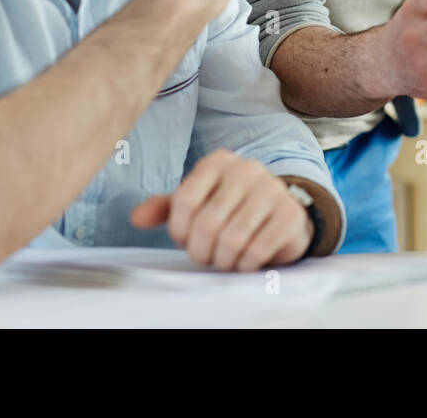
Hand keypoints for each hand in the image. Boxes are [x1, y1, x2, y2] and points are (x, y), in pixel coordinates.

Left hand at [129, 148, 312, 270]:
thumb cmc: (231, 209)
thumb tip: (136, 218)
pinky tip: (245, 260)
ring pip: (232, 239)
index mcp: (218, 162)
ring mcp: (272, 189)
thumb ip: (166, 208)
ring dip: (223, 260)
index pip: (184, 200)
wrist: (280, 214)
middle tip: (205, 256)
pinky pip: (257, 250)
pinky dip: (245, 265)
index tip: (186, 240)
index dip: (179, 231)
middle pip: (207, 223)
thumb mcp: (198, 203)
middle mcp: (247, 169)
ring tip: (224, 259)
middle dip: (201, 250)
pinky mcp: (290, 214)